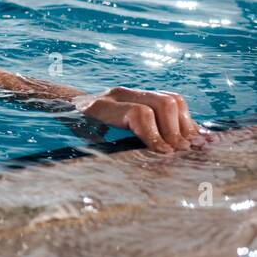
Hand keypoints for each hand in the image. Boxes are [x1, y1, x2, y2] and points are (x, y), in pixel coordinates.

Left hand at [72, 87, 205, 153]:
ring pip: (172, 100)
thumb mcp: (81, 139)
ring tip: (188, 145)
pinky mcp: (144, 95)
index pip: (139, 114)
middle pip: (162, 102)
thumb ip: (105, 148)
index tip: (165, 154)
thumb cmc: (72, 127)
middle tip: (181, 152)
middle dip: (176, 130)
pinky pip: (172, 102)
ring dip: (184, 124)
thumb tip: (139, 165)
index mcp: (101, 106)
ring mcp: (133, 92)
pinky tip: (191, 136)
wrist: (64, 103)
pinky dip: (184, 119)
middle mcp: (120, 94)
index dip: (155, 135)